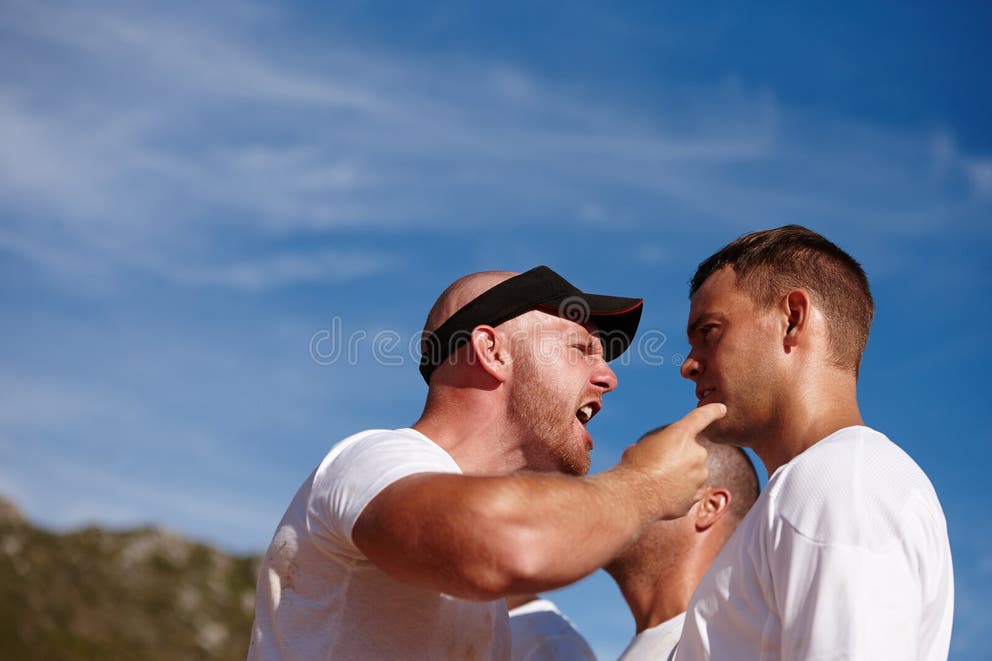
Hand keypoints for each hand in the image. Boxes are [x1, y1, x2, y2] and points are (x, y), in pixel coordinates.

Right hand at [620, 403, 725, 518]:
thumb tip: (658, 454)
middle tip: (659, 466)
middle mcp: (696, 453)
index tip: (722, 409)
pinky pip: (692, 491)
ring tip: (659, 482)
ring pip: (694, 473)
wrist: (636, 496)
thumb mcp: (643, 446)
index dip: (712, 411)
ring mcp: (699, 476)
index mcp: (681, 434)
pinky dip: (682, 492)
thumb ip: (659, 445)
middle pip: (693, 452)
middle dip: (680, 457)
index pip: (701, 417)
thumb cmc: (635, 467)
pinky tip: (665, 495)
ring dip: (681, 475)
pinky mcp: (697, 495)